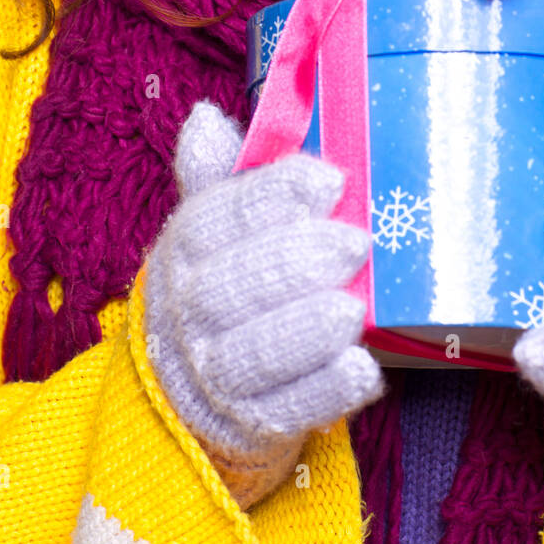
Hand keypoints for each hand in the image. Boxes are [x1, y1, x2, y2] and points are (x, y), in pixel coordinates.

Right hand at [143, 100, 384, 508]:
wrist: (198, 392)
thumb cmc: (226, 286)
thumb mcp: (216, 229)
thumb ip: (221, 178)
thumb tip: (204, 117)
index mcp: (182, 251)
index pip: (216, 219)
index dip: (271, 197)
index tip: (327, 180)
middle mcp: (187, 314)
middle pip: (231, 286)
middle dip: (294, 261)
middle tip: (355, 242)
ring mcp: (213, 375)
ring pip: (251, 354)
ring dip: (304, 329)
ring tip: (351, 308)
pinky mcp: (250, 426)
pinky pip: (285, 412)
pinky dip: (324, 392)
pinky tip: (361, 369)